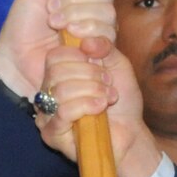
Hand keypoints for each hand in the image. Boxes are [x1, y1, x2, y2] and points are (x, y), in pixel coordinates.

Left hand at [0, 0, 115, 97]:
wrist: (17, 56)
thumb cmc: (25, 22)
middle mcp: (96, 8)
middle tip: (50, 9)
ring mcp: (100, 30)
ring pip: (107, 12)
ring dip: (76, 15)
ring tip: (54, 24)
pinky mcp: (100, 51)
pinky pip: (107, 34)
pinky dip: (87, 31)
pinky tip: (69, 36)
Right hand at [35, 43, 160, 176]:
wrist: (130, 134)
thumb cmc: (122, 102)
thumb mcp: (117, 66)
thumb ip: (104, 47)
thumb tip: (86, 42)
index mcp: (59, 74)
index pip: (55, 55)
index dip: (79, 55)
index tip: (102, 65)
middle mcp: (48, 92)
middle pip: (56, 70)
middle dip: (89, 74)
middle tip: (107, 83)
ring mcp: (46, 114)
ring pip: (60, 90)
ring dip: (91, 90)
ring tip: (107, 97)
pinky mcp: (51, 134)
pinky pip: (62, 112)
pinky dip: (86, 105)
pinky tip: (100, 107)